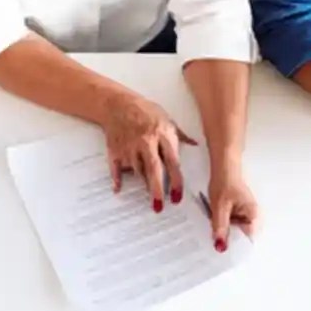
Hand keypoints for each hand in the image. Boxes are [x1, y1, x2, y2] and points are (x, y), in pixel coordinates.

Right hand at [102, 93, 195, 210]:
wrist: (118, 103)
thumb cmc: (145, 111)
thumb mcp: (167, 119)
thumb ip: (180, 135)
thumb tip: (195, 144)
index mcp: (162, 134)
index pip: (172, 161)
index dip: (176, 180)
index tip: (177, 196)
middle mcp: (146, 142)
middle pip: (153, 169)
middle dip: (156, 189)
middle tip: (159, 206)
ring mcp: (129, 147)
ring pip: (137, 171)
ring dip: (143, 184)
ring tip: (149, 196)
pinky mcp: (114, 150)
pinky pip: (115, 168)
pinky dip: (116, 179)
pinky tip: (119, 189)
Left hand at [208, 167, 257, 251]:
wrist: (222, 167)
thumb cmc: (224, 182)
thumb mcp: (219, 207)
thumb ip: (220, 227)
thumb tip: (221, 247)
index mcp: (252, 215)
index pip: (248, 239)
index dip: (236, 247)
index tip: (222, 252)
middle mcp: (251, 216)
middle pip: (241, 237)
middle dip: (229, 241)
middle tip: (214, 246)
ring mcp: (244, 214)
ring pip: (235, 231)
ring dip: (224, 233)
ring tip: (212, 236)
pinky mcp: (237, 211)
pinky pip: (231, 224)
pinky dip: (222, 226)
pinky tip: (213, 226)